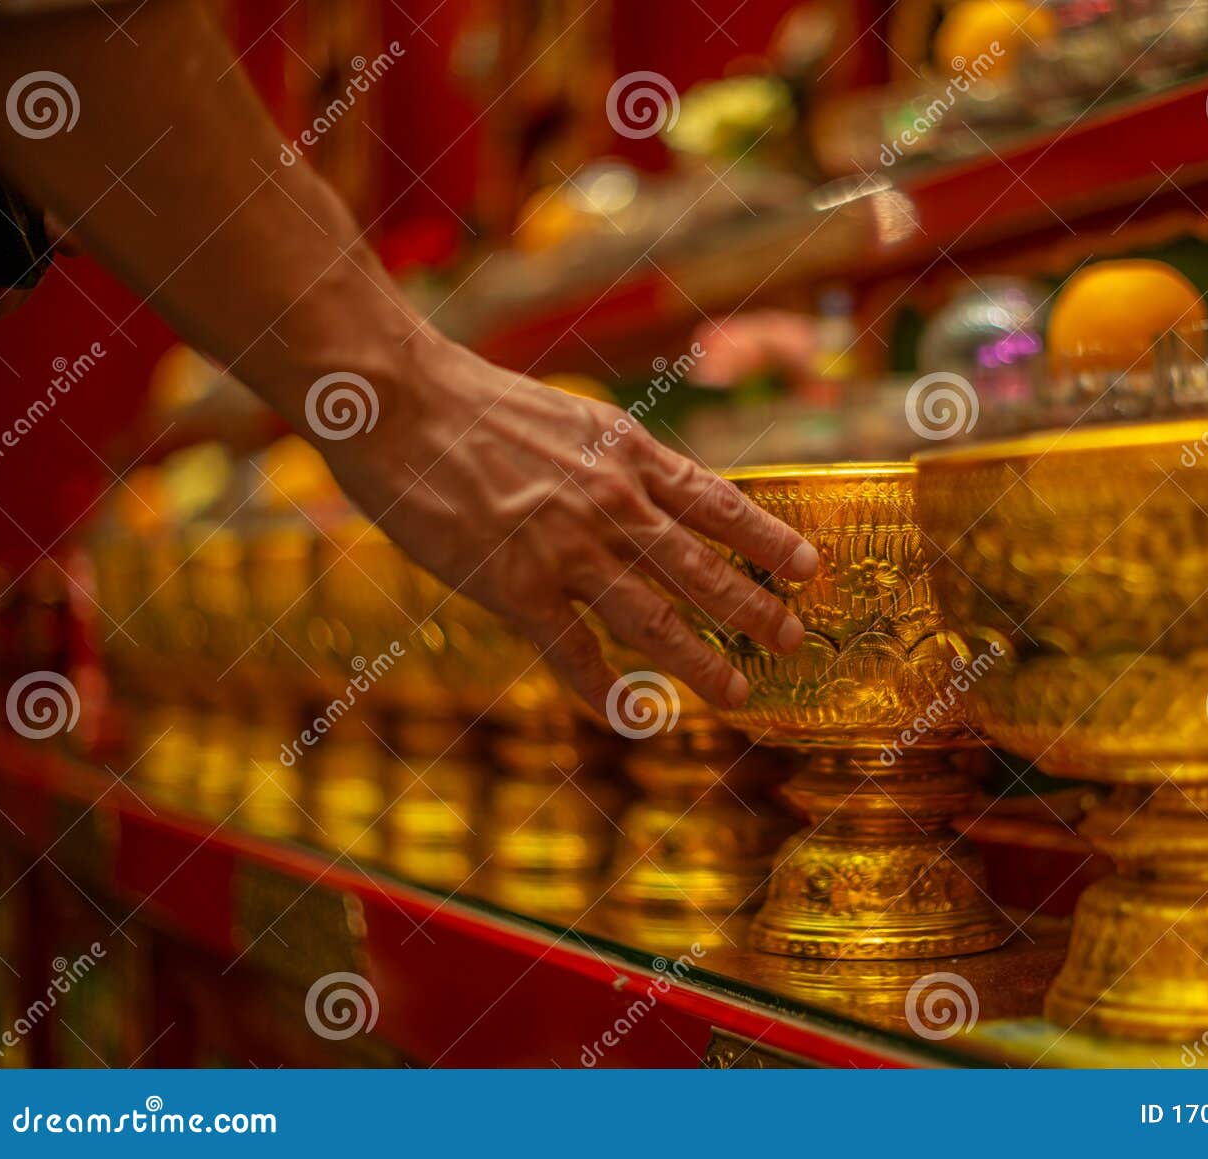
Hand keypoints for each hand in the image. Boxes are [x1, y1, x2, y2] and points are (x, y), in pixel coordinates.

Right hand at [318, 338, 817, 711]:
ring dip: (697, 660)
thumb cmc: (479, 405)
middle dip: (753, 609)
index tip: (808, 567)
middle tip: (791, 641)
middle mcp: (611, 503)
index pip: (717, 503)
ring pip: (651, 617)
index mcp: (627, 455)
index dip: (767, 539)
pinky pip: (572, 651)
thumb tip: (664, 499)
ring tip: (734, 691)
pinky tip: (629, 713)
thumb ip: (620, 465)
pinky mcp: (514, 586)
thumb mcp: (575, 420)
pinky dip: (604, 687)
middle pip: (700, 567)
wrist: (398, 402)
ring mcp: (565, 548)